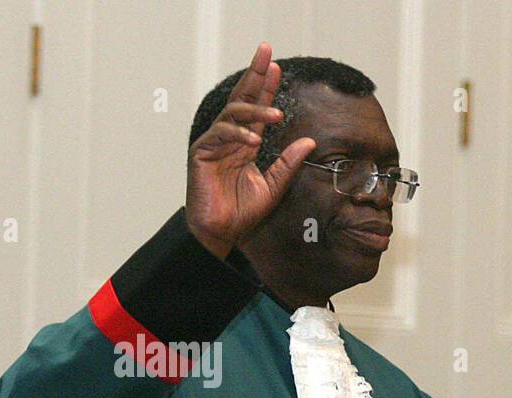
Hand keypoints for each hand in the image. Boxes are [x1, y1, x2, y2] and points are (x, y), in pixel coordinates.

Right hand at [185, 42, 316, 257]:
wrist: (221, 230)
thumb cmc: (242, 210)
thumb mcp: (274, 186)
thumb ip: (288, 163)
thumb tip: (309, 141)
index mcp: (246, 142)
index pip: (258, 107)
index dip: (266, 86)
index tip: (277, 65)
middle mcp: (231, 137)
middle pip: (242, 97)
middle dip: (255, 74)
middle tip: (266, 53)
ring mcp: (215, 142)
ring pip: (233, 113)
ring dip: (255, 110)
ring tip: (276, 114)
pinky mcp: (202, 152)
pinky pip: (220, 135)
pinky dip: (238, 135)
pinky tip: (253, 140)